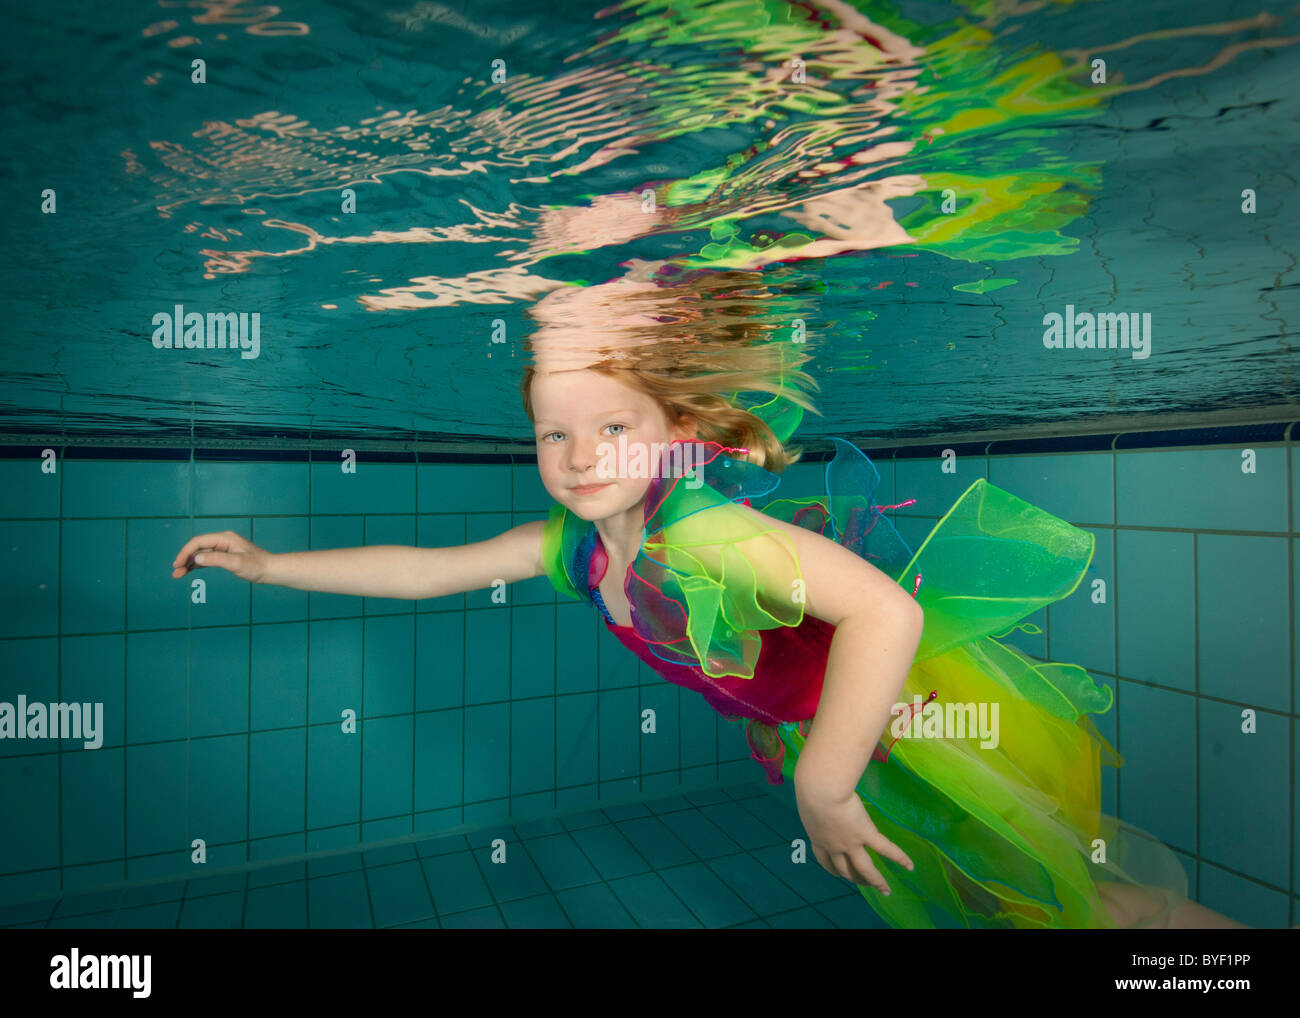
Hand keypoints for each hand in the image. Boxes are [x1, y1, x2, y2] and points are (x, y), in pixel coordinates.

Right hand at [171, 530, 270, 583]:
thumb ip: (217, 559)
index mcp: (224, 538)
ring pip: (200, 554)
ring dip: (189, 563)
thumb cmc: (256, 566)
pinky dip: (197, 565)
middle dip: (185, 558)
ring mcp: (222, 548)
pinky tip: (188, 571)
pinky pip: (206, 559)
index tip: (177, 564)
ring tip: (177, 574)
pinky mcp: (224, 556)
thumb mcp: (236, 563)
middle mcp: (222, 541)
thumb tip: (197, 558)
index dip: (186, 552)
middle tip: (175, 572)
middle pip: (197, 547)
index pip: (199, 542)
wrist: (269, 570)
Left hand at [794, 779, 913, 893]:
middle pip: (845, 869)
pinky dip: (899, 858)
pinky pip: (885, 849)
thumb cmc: (810, 790)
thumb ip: (814, 807)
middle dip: (853, 878)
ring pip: (865, 869)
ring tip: (885, 890)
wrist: (820, 791)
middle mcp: (834, 847)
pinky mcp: (866, 833)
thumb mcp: (809, 802)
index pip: (825, 860)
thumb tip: (815, 798)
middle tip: (862, 884)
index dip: (832, 869)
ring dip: (875, 881)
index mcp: (818, 839)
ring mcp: (851, 843)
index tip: (837, 875)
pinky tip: (909, 865)